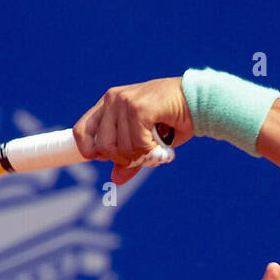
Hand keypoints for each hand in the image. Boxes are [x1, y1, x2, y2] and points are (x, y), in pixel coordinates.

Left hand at [74, 78, 194, 184]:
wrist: (198, 102)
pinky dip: (151, 150)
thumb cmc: (172, 121)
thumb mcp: (145, 143)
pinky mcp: (139, 107)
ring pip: (121, 148)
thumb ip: (128, 159)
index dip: (92, 152)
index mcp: (108, 104)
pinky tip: (161, 144)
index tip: (111, 158)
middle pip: (103, 147)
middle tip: (144, 154)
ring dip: (142, 155)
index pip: (81, 132)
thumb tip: (115, 179)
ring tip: (156, 146)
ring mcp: (124, 101)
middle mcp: (112, 99)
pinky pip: (137, 143)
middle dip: (125, 158)